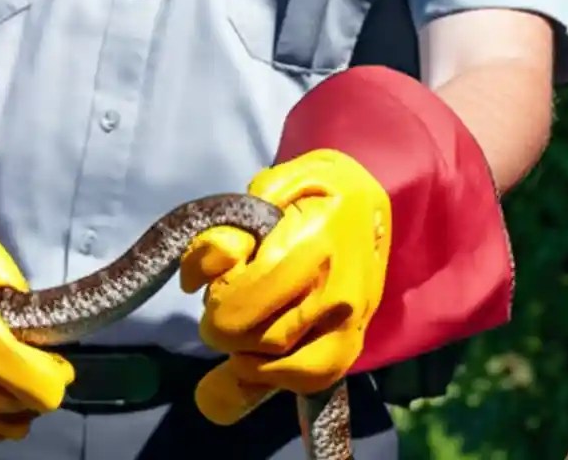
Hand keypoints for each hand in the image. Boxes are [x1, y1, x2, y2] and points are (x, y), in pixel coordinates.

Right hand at [0, 193, 74, 440]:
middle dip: (34, 392)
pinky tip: (1, 415)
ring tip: (30, 403)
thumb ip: (18, 308)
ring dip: (9, 412)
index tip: (64, 368)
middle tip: (52, 375)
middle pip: (2, 402)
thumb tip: (40, 343)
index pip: (22, 377)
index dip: (51, 378)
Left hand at [179, 149, 391, 424]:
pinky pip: (315, 377)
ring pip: (283, 366)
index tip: (211, 287)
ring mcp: (351, 321)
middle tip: (226, 305)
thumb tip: (200, 276)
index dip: (215, 305)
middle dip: (227, 329)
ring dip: (249, 355)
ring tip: (243, 330)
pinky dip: (281, 375)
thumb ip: (227, 226)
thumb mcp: (264, 189)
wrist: (367, 201)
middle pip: (257, 341)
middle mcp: (336, 292)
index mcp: (309, 247)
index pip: (241, 308)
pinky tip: (264, 356)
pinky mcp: (357, 337)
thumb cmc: (310, 191)